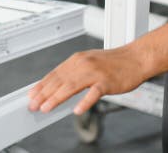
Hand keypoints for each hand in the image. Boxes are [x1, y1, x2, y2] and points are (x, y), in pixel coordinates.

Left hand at [27, 44, 147, 114]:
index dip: (41, 85)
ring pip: (71, 86)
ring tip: (46, 108)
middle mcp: (83, 64)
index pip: (55, 74)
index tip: (31, 95)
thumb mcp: (89, 63)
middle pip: (59, 81)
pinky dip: (85, 102)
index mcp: (77, 60)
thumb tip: (58, 86)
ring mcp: (95, 73)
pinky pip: (94, 93)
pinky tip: (77, 110)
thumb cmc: (114, 63)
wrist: (136, 58)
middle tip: (33, 104)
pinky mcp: (107, 82)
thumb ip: (74, 73)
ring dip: (57, 98)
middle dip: (44, 94)